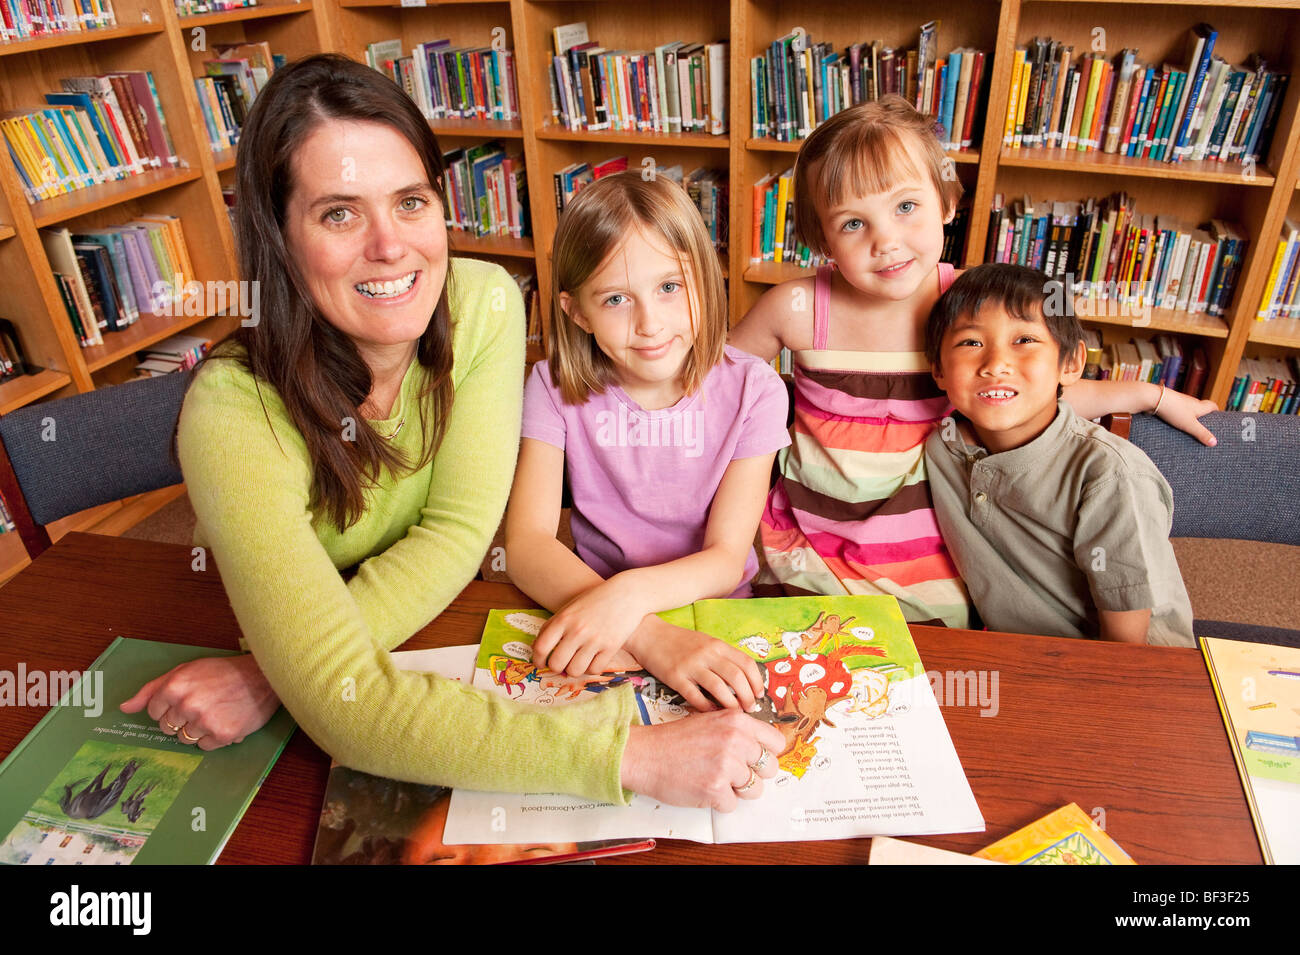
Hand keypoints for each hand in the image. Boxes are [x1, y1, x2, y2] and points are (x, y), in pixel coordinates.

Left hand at [120, 654, 280, 750]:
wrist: (263, 676)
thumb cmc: (224, 672)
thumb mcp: (186, 671)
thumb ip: (152, 689)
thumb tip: (125, 707)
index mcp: (175, 685)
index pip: (153, 711)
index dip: (168, 707)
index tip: (185, 699)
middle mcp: (187, 704)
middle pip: (166, 727)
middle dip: (180, 719)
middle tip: (202, 705)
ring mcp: (204, 721)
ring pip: (184, 739)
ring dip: (197, 729)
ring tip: (214, 712)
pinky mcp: (222, 734)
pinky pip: (204, 746)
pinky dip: (212, 737)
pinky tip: (224, 721)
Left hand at [533, 575, 647, 675]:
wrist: (627, 593)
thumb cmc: (595, 600)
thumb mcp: (570, 607)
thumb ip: (552, 626)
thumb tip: (537, 649)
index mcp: (563, 619)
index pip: (541, 647)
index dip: (537, 660)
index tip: (541, 663)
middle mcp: (577, 630)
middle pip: (556, 664)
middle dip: (556, 668)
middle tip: (561, 664)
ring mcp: (595, 639)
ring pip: (574, 671)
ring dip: (574, 670)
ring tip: (577, 662)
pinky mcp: (611, 647)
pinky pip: (594, 670)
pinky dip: (591, 668)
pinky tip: (593, 660)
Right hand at [620, 710, 785, 811]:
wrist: (644, 754)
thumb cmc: (673, 740)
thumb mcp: (711, 721)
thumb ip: (738, 731)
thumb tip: (762, 749)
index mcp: (737, 721)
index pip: (776, 741)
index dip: (767, 754)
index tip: (756, 759)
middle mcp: (736, 740)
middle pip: (770, 768)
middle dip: (753, 775)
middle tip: (731, 773)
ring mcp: (726, 765)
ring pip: (755, 790)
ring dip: (737, 791)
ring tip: (715, 779)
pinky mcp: (715, 789)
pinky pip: (732, 805)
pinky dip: (718, 802)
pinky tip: (702, 788)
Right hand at [625, 617, 765, 711]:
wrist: (648, 634)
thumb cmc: (679, 641)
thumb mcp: (705, 642)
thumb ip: (722, 657)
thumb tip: (743, 680)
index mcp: (717, 645)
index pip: (746, 663)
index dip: (757, 681)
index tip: (759, 694)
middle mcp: (707, 654)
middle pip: (737, 678)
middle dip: (748, 696)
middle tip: (750, 708)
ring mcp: (691, 665)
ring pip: (720, 688)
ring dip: (731, 704)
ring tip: (735, 713)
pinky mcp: (675, 677)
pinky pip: (696, 697)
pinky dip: (707, 708)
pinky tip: (712, 714)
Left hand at [1152, 386, 1217, 446]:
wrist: (1153, 398)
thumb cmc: (1174, 410)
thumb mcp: (1189, 425)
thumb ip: (1202, 433)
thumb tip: (1215, 443)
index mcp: (1199, 405)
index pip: (1212, 406)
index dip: (1216, 411)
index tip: (1218, 417)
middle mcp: (1190, 401)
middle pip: (1200, 407)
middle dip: (1203, 415)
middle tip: (1204, 425)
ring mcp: (1178, 401)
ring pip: (1188, 408)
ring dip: (1190, 415)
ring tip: (1189, 426)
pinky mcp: (1168, 403)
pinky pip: (1176, 409)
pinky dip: (1178, 415)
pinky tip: (1173, 422)